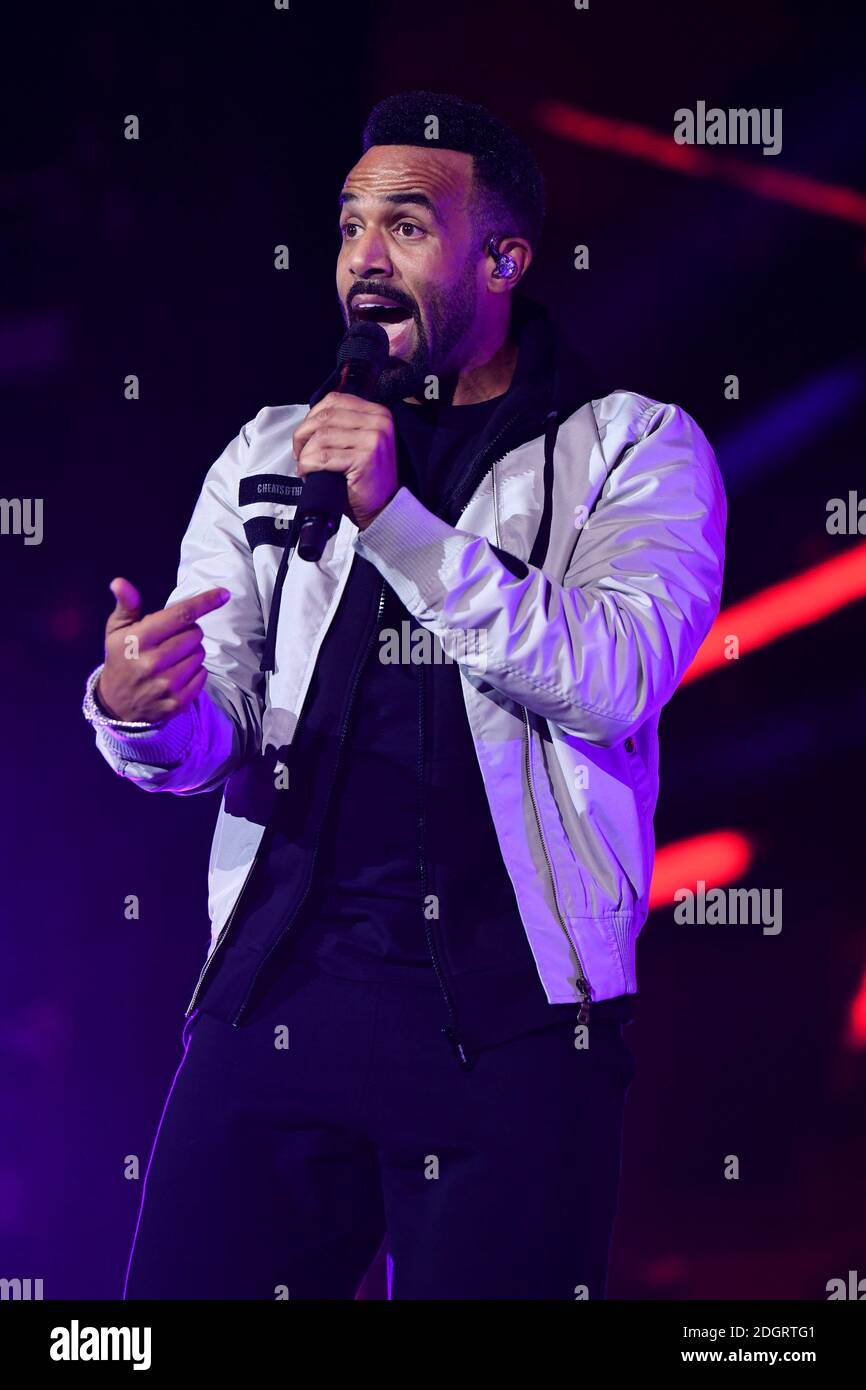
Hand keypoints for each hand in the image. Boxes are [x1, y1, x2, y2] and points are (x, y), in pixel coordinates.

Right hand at [97, 577, 229, 722]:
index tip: (223, 594)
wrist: (116, 704)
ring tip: (172, 657)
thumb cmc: (121, 659)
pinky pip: (203, 674)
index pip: (180, 615)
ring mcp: (167, 684)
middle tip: (171, 639)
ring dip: (191, 651)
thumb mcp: (116, 630)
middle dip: (188, 631)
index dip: (204, 602)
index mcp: (138, 639)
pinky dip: (195, 671)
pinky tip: (177, 673)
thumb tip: (120, 582)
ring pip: (200, 653)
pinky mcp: (178, 701)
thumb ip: (126, 605)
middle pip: (195, 633)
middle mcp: (153, 662)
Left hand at [291, 392, 397, 529]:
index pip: (334, 400)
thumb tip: (309, 422)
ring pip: (321, 436)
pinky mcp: (365, 458)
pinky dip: (308, 465)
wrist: (383, 507)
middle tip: (299, 452)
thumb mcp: (359, 442)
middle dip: (303, 435)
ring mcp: (373, 439)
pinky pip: (323, 456)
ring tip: (305, 465)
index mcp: (378, 413)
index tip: (305, 435)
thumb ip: (342, 425)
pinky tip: (308, 473)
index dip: (312, 415)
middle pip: (325, 417)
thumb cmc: (367, 478)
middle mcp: (379, 422)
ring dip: (305, 453)